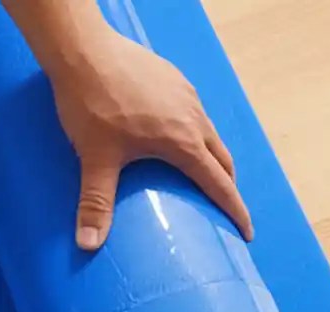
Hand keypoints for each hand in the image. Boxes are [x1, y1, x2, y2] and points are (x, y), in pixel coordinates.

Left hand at [48, 28, 252, 250]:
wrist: (83, 49)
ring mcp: (187, 95)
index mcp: (184, 143)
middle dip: (227, 186)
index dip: (236, 211)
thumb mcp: (95, 158)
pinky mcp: (174, 79)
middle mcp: (195, 119)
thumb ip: (96, 203)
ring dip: (212, 158)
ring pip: (211, 134)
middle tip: (222, 208)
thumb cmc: (91, 104)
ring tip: (199, 173)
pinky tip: (173, 135)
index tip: (247, 233)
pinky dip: (196, 132)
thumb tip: (87, 244)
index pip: (221, 185)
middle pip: (224, 160)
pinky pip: (195, 113)